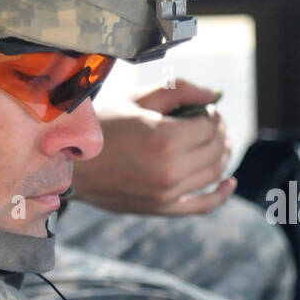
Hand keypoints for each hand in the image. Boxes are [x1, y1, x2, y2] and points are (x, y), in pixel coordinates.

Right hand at [71, 79, 235, 215]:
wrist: (69, 165)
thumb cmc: (100, 127)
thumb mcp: (136, 99)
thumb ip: (179, 91)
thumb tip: (214, 95)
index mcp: (163, 138)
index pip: (209, 125)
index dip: (212, 114)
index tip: (204, 109)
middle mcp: (170, 169)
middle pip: (215, 148)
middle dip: (220, 131)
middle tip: (212, 122)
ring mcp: (167, 192)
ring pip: (214, 173)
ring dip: (222, 154)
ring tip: (216, 142)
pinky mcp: (162, 208)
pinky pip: (203, 205)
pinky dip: (221, 194)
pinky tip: (230, 183)